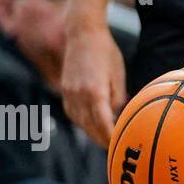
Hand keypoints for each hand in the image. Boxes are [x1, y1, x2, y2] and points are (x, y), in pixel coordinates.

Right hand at [61, 24, 126, 146]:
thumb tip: (119, 115)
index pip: (102, 123)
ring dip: (91, 132)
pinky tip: (92, 124)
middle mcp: (78, 95)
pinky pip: (72, 113)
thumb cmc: (106, 52)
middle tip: (115, 149)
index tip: (118, 147)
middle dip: (101, 139)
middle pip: (89, 126)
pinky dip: (82, 121)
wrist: (83, 34)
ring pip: (79, 121)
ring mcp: (68, 93)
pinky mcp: (64, 90)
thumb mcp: (119, 74)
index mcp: (94, 91)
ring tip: (105, 140)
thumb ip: (118, 97)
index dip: (110, 137)